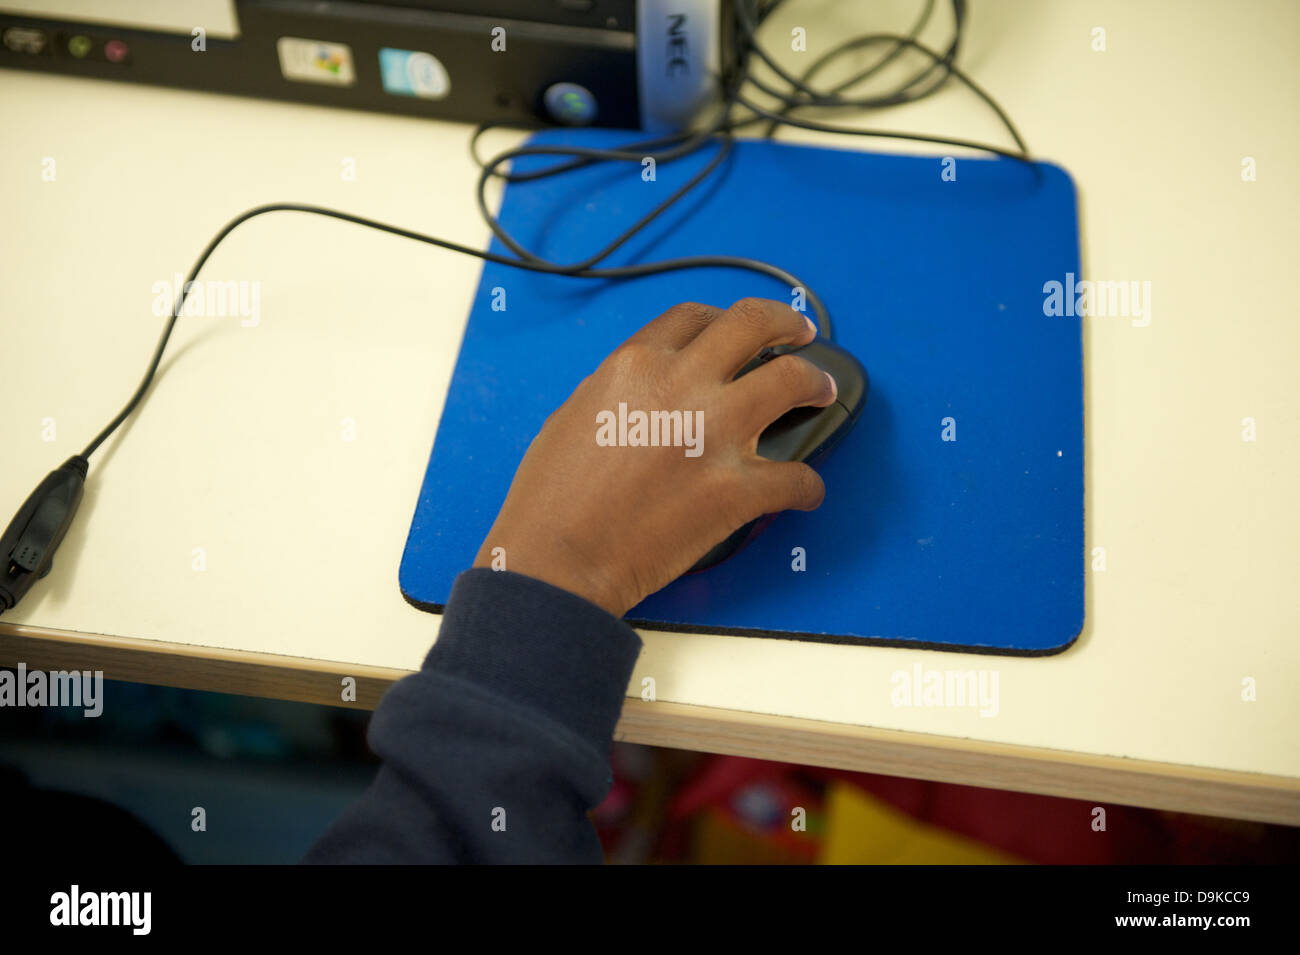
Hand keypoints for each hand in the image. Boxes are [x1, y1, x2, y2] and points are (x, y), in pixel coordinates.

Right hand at [473, 298, 838, 616]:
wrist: (559, 558)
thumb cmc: (552, 498)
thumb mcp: (574, 413)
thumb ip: (620, 389)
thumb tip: (648, 392)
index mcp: (637, 364)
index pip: (694, 317)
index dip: (723, 320)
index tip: (737, 331)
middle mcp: (682, 385)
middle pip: (755, 325)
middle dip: (787, 323)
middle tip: (801, 334)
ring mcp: (715, 435)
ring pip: (793, 382)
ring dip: (815, 384)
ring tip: (822, 392)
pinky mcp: (737, 490)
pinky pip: (797, 477)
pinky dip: (808, 485)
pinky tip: (806, 491)